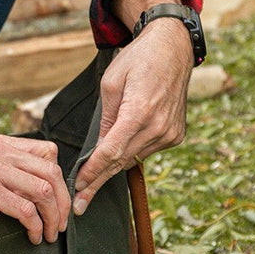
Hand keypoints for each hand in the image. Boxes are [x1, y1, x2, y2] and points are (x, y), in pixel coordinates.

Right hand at [0, 134, 70, 243]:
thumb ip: (5, 167)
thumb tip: (37, 187)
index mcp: (1, 144)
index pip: (48, 152)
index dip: (60, 179)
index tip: (59, 201)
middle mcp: (0, 153)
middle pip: (51, 172)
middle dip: (63, 202)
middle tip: (60, 223)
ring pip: (43, 191)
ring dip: (53, 217)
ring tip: (49, 233)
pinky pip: (25, 210)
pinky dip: (35, 226)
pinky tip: (32, 236)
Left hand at [72, 16, 192, 214]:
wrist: (172, 49)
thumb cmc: (137, 60)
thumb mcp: (111, 84)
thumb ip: (105, 118)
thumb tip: (99, 147)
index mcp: (139, 112)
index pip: (111, 151)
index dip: (93, 172)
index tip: (78, 188)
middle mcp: (158, 127)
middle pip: (121, 161)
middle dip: (98, 182)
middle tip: (79, 204)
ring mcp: (170, 133)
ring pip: (133, 158)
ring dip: (113, 167)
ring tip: (90, 182)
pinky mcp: (176, 135)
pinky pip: (146, 150)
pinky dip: (130, 153)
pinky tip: (118, 153)